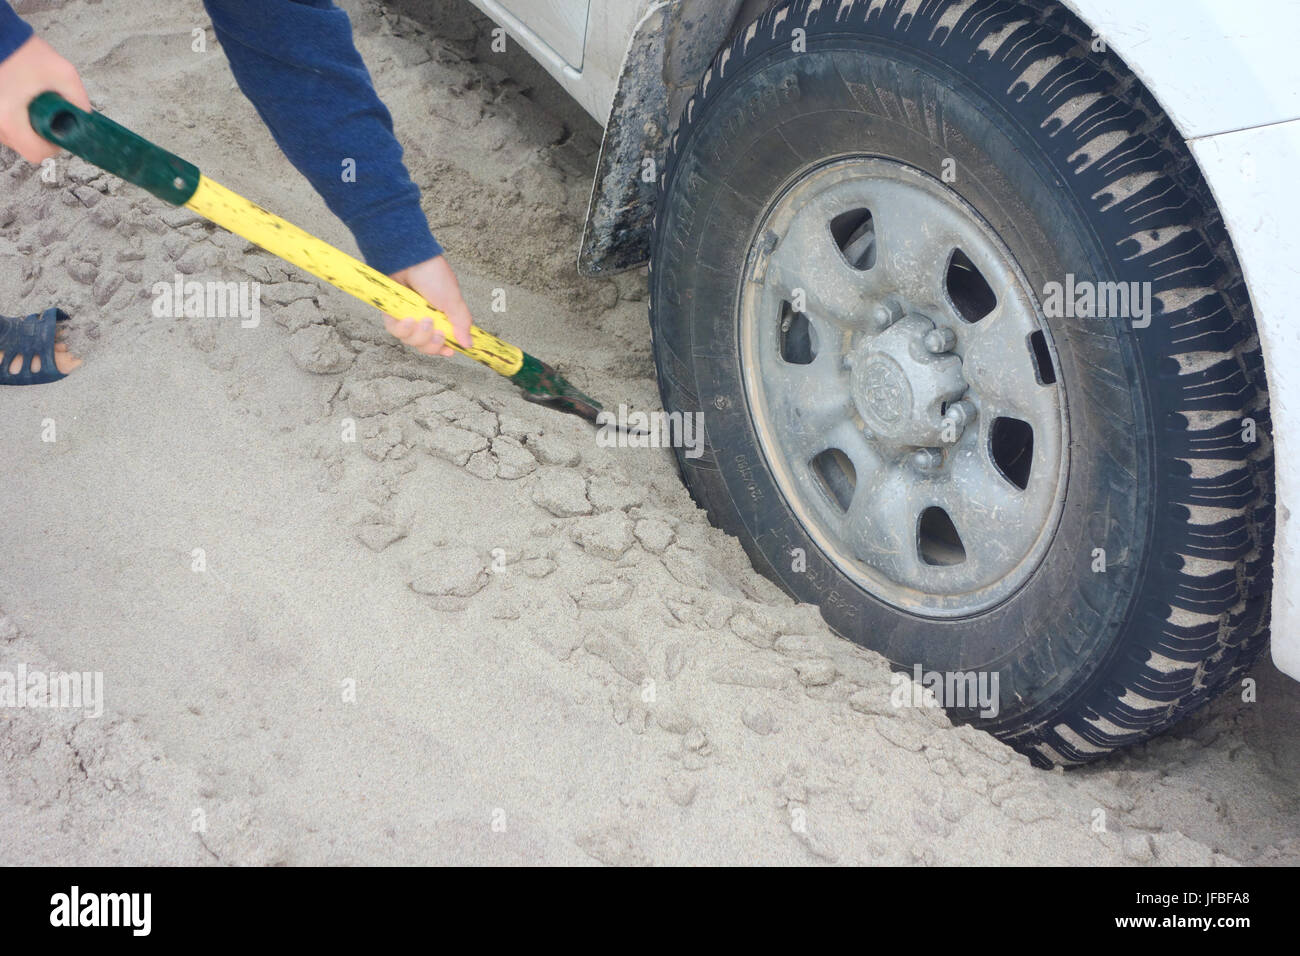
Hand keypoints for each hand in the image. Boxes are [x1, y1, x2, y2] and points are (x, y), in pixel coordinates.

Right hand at [0, 35, 91, 163]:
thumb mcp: (63, 74)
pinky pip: (2, 124)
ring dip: (25, 125)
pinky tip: (19, 100)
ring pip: (12, 136)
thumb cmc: (21, 51)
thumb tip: (85, 118)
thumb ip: (79, 100)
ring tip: (30, 102)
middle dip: (40, 133)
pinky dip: (13, 117)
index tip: (58, 133)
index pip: (36, 153)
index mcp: (10, 118)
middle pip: (23, 145)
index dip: (53, 146)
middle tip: (46, 112)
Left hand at [385, 255, 473, 357]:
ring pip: (411, 341)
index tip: (449, 351)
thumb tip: (468, 344)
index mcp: (441, 316)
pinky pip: (395, 331)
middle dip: (432, 343)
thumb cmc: (432, 275)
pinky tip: (408, 319)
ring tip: (423, 319)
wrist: (410, 259)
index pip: (442, 340)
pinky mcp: (392, 313)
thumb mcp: (453, 300)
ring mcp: (408, 316)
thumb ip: (461, 323)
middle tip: (437, 332)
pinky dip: (403, 328)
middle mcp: (424, 318)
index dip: (444, 349)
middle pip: (426, 345)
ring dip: (418, 334)